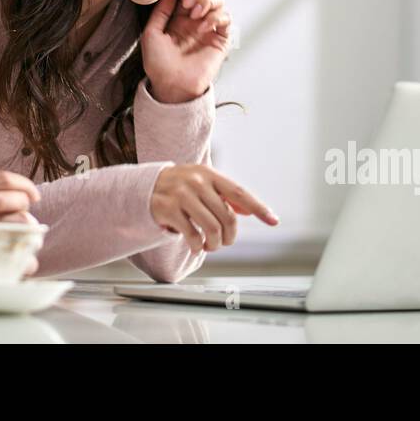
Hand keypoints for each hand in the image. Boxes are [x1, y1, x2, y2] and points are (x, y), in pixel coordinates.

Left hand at [140, 0, 231, 103]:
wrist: (171, 84)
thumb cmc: (158, 63)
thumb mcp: (151, 33)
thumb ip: (161, 11)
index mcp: (179, 19)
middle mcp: (196, 22)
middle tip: (188, 3)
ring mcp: (209, 29)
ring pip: (219, 2)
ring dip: (208, 1)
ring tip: (196, 14)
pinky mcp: (220, 40)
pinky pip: (226, 18)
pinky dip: (217, 16)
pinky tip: (204, 26)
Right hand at [150, 164, 277, 252]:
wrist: (145, 186)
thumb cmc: (180, 187)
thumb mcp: (203, 184)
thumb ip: (225, 196)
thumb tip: (249, 210)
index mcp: (209, 174)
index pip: (239, 193)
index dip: (259, 208)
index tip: (273, 221)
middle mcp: (196, 182)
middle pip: (227, 216)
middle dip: (230, 236)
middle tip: (224, 242)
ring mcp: (181, 195)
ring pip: (212, 228)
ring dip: (215, 244)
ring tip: (210, 246)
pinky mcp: (168, 209)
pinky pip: (192, 235)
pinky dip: (197, 245)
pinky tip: (196, 245)